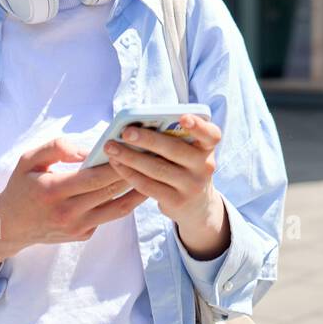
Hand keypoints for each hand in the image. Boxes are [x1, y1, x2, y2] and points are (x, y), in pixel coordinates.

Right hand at [0, 136, 146, 256]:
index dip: (116, 164)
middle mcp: (67, 212)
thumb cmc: (21, 187)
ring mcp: (77, 227)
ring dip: (137, 191)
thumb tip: (89, 150)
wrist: (10, 226)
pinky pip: (108, 216)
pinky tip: (134, 188)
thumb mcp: (29, 160)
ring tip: (154, 174)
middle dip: (132, 173)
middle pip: (110, 191)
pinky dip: (122, 202)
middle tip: (151, 157)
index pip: (94, 177)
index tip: (133, 148)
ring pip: (118, 208)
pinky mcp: (83, 235)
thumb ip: (57, 148)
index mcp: (53, 191)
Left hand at [103, 114, 223, 233]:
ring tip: (111, 147)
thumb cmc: (185, 168)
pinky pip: (148, 186)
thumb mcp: (190, 153)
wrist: (197, 206)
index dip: (198, 126)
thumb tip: (138, 126)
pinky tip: (116, 164)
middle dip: (148, 139)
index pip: (211, 135)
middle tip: (126, 131)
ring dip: (131, 157)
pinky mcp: (176, 202)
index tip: (183, 117)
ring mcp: (191, 186)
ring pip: (157, 169)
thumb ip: (174, 139)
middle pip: (174, 150)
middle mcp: (204, 167)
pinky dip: (129, 173)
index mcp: (207, 148)